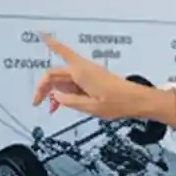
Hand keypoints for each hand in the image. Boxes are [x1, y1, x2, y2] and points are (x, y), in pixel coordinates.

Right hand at [31, 34, 175, 125]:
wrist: (138, 101)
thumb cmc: (118, 103)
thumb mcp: (91, 107)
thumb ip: (70, 101)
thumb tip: (56, 97)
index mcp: (80, 73)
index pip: (52, 71)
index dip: (42, 76)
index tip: (36, 66)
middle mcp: (82, 70)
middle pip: (56, 75)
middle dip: (46, 89)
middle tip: (40, 105)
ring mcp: (88, 74)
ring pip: (64, 80)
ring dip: (56, 92)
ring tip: (54, 109)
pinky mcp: (94, 79)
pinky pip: (74, 83)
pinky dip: (67, 92)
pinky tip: (64, 103)